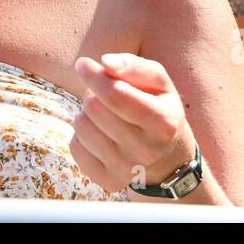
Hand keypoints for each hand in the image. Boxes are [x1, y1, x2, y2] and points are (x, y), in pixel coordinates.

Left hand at [71, 53, 195, 193]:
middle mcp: (146, 150)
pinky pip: (76, 147)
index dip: (94, 76)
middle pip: (95, 108)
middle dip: (94, 92)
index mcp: (163, 122)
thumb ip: (134, 66)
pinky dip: (82, 135)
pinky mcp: (108, 181)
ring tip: (106, 115)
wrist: (167, 155)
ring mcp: (126, 169)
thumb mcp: (159, 82)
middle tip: (105, 94)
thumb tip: (106, 62)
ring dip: (87, 113)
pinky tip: (101, 134)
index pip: (115, 94)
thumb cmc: (158, 107)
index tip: (83, 63)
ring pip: (82, 125)